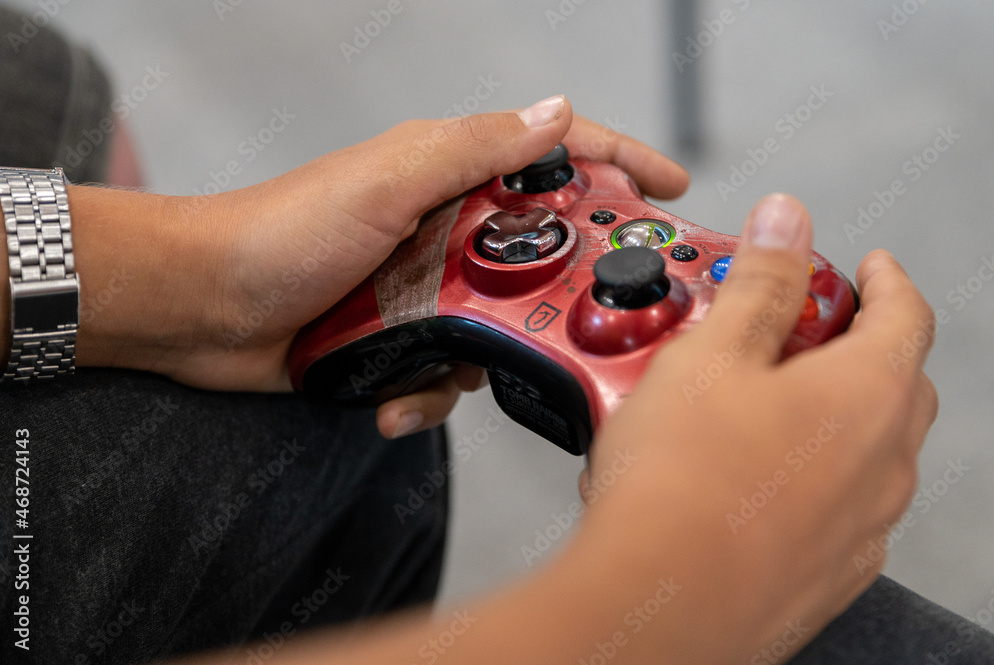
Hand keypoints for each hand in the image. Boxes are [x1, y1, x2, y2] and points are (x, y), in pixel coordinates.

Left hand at [69, 96, 688, 438]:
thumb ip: (473, 148)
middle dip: (563, 292)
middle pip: (544, 252)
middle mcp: (447, 229)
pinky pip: (450, 373)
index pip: (553, 156)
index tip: (671, 187)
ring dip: (482, 359)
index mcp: (450, 175)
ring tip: (438, 368)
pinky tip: (394, 400)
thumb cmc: (279, 232)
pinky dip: (428, 395)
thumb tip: (556, 113)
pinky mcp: (403, 340)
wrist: (203, 307)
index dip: (619, 165)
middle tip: (579, 322)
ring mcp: (427, 288)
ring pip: (503, 327)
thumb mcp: (387, 180)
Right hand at [570, 194, 937, 663]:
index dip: (882, 278)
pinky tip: (743, 476)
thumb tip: (788, 220)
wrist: (659, 600)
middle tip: (793, 332)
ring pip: (862, 448)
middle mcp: (884, 463)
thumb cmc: (686, 485)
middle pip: (892, 380)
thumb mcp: (714, 352)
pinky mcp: (825, 572)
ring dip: (825, 414)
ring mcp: (860, 525)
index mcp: (869, 394)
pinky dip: (805, 475)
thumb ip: (760, 280)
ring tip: (749, 406)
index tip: (865, 265)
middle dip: (852, 345)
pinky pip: (832, 505)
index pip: (903, 312)